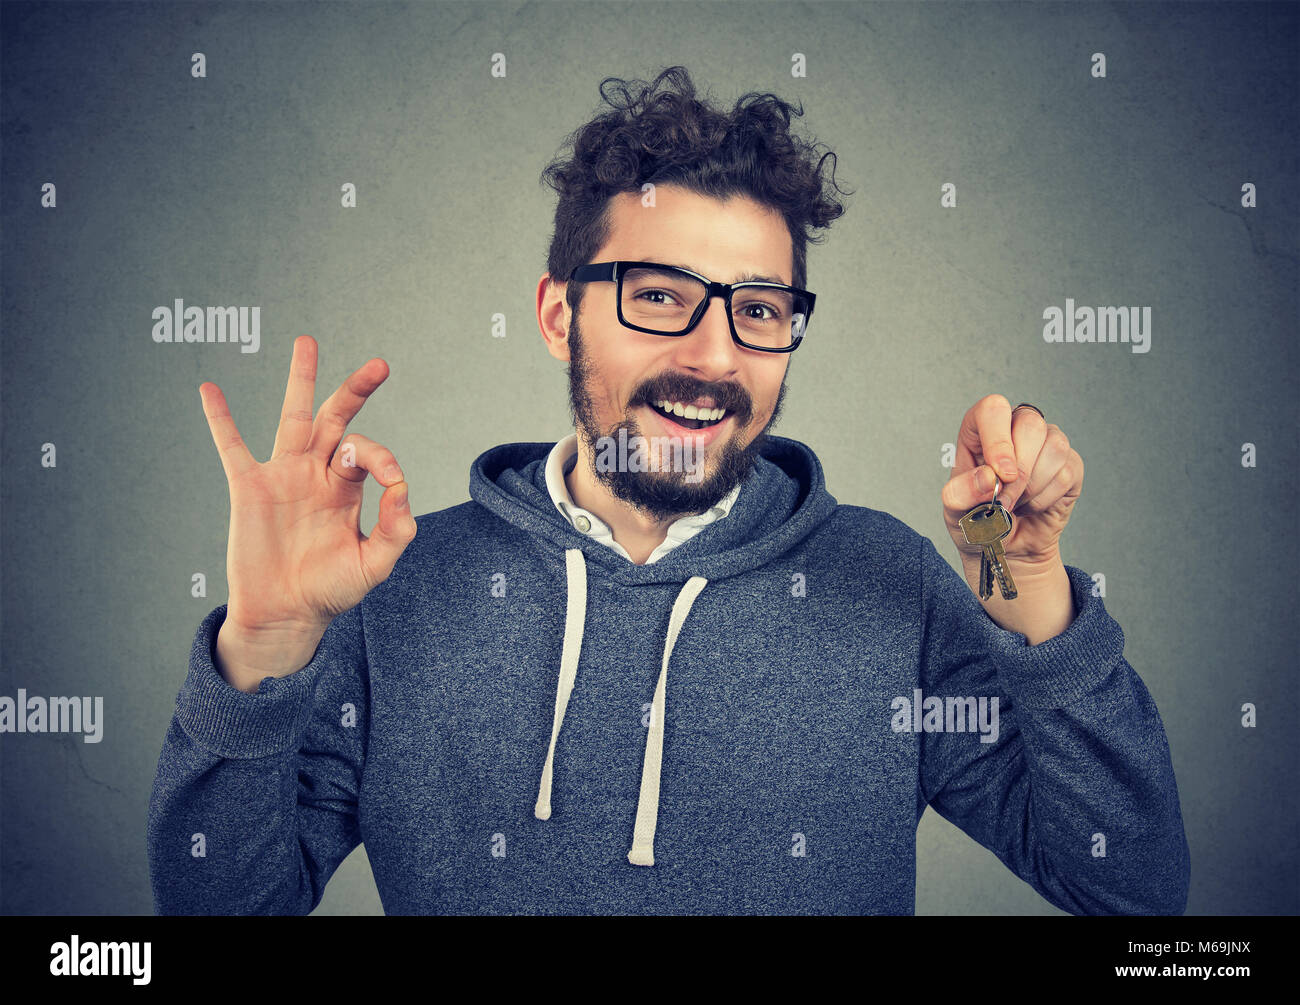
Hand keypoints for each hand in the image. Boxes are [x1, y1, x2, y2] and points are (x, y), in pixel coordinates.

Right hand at [200, 335, 416, 641]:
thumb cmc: (330, 591)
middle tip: (379, 365)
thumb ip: (395, 531)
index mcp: (348, 488)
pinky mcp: (249, 488)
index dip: (382, 459)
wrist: (285, 615)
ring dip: (301, 380)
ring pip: (293, 418)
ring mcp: (283, 476)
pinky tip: (209, 389)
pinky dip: (220, 419)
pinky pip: (231, 446)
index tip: (391, 480)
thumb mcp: (372, 566)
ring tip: (307, 342)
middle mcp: (317, 474)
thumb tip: (403, 491)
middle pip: (336, 420)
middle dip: (356, 391)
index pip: (366, 453)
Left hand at [941, 394, 1083, 579]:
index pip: (993, 409)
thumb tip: (988, 476)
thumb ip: (961, 493)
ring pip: (1055, 445)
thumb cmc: (976, 523)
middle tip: (1004, 500)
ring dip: (1033, 486)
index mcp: (980, 431)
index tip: (1000, 474)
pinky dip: (1046, 498)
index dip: (998, 439)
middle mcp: (1014, 430)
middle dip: (1019, 470)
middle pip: (1030, 423)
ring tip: (1015, 504)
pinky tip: (1031, 506)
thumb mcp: (955, 512)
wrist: (1005, 550)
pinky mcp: (1069, 464)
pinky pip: (1067, 471)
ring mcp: (1045, 445)